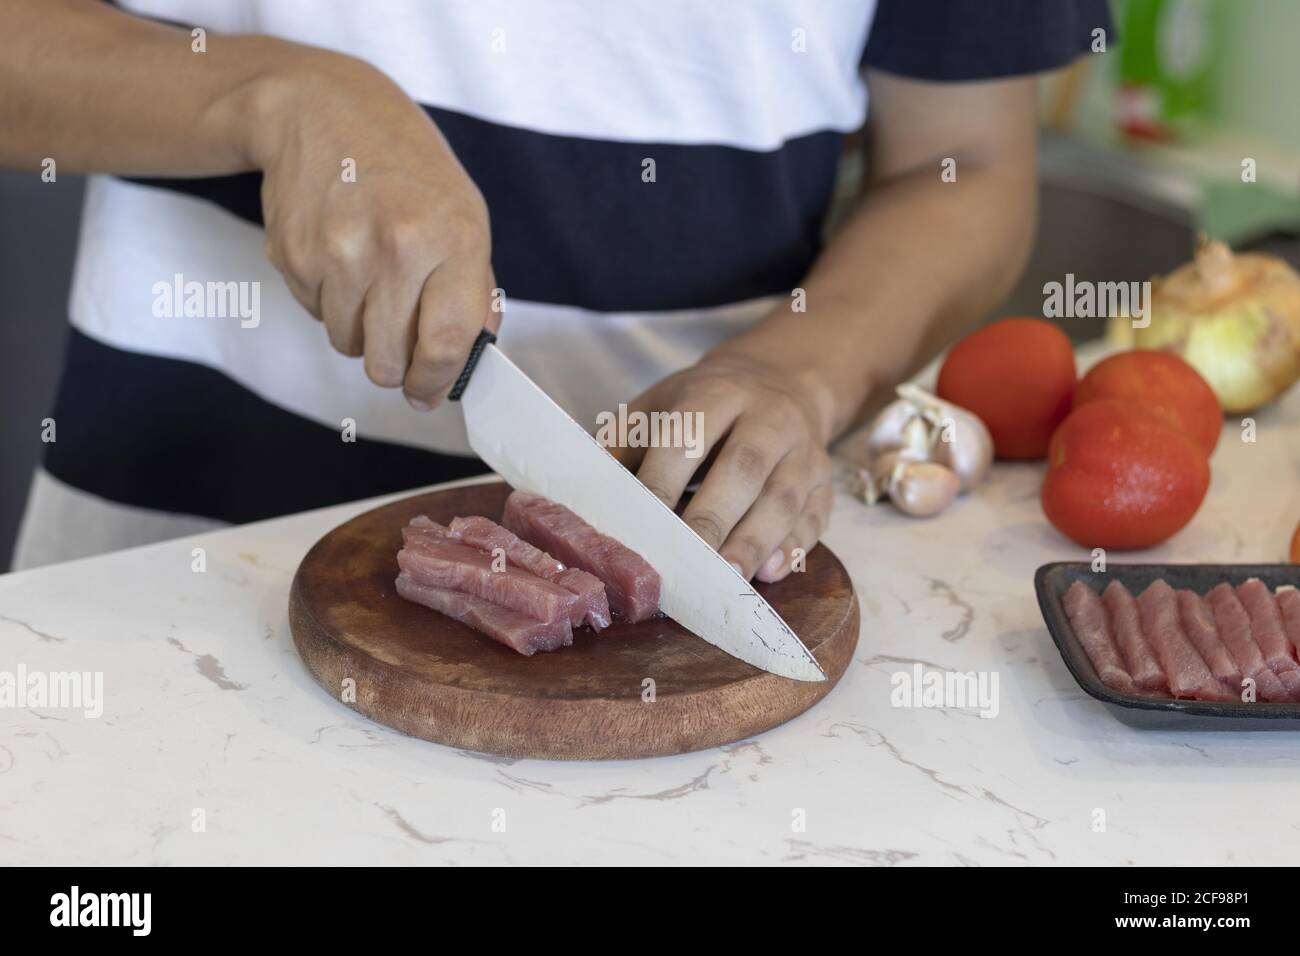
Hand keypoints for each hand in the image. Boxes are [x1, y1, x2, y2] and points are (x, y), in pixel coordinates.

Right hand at [250, 55, 495, 408]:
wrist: (323, 110)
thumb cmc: (408, 171)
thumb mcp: (465, 217)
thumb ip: (473, 293)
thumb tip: (468, 364)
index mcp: (452, 238)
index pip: (446, 344)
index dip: (437, 382)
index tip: (429, 393)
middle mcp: (395, 247)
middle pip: (387, 362)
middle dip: (395, 367)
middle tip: (399, 345)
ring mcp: (338, 253)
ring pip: (348, 346)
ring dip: (361, 331)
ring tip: (371, 279)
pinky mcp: (294, 256)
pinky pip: (316, 316)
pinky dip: (331, 302)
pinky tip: (340, 256)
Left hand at [611, 353, 834, 581]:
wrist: (784, 380)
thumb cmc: (703, 406)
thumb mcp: (658, 407)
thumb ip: (622, 447)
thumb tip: (578, 496)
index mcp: (716, 392)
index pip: (687, 439)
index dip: (662, 485)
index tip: (639, 529)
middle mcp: (768, 417)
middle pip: (744, 469)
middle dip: (714, 520)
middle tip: (687, 565)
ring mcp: (804, 450)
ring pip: (784, 499)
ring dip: (754, 543)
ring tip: (727, 581)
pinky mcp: (826, 482)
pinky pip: (816, 517)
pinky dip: (794, 548)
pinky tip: (769, 574)